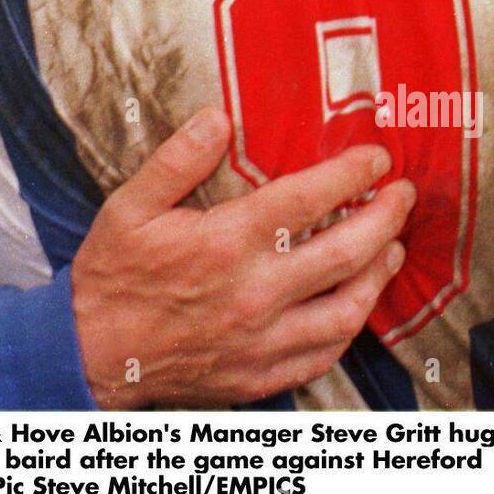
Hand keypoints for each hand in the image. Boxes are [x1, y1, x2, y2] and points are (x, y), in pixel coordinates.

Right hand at [70, 108, 413, 409]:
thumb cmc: (112, 277)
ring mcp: (263, 340)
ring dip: (379, 274)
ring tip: (392, 247)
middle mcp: (254, 293)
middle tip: (402, 195)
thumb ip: (177, 160)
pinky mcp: (262, 374)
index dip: (350, 174)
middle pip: (345, 252)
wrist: (92, 355)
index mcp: (225, 244)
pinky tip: (355, 305)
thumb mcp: (129, 206)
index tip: (375, 158)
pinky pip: (324, 353)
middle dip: (384, 218)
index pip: (307, 200)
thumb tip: (218, 119)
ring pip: (347, 309)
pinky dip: (350, 326)